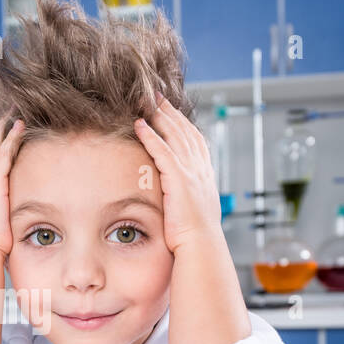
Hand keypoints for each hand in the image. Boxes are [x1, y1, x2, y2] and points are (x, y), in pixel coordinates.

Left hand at [134, 95, 223, 252]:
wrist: (201, 248)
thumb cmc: (194, 238)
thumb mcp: (193, 212)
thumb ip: (186, 198)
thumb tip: (179, 198)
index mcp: (204, 176)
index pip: (194, 140)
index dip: (181, 123)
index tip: (169, 110)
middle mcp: (200, 170)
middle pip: (185, 131)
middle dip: (170, 112)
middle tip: (156, 95)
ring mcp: (191, 173)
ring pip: (174, 136)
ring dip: (159, 117)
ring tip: (145, 102)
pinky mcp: (179, 180)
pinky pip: (162, 151)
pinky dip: (151, 136)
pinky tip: (139, 125)